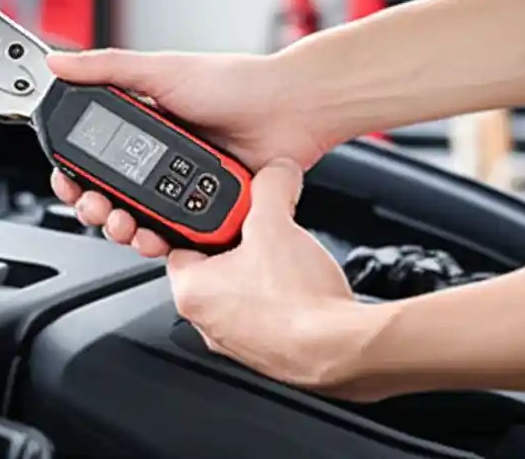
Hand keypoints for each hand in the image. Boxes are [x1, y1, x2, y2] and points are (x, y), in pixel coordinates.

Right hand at [46, 49, 331, 256]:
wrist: (293, 108)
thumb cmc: (237, 83)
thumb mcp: (163, 70)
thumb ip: (107, 69)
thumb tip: (60, 64)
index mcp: (144, 125)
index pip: (95, 157)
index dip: (75, 174)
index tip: (68, 182)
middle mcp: (162, 157)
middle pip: (112, 196)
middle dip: (95, 209)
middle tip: (97, 209)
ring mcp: (184, 186)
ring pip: (140, 221)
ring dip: (125, 230)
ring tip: (127, 227)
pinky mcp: (208, 210)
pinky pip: (178, 235)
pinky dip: (163, 241)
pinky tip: (159, 238)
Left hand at [166, 159, 382, 395]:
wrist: (342, 348)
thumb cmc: (299, 302)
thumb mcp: (276, 223)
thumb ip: (270, 186)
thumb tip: (274, 171)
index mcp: (191, 291)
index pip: (182, 242)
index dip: (208, 220)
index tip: (229, 209)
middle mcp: (205, 321)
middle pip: (214, 265)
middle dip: (240, 244)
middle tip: (264, 230)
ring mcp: (235, 341)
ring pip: (242, 290)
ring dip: (261, 270)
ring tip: (288, 258)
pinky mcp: (266, 352)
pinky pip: (266, 314)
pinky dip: (281, 297)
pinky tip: (302, 285)